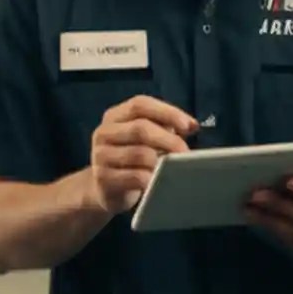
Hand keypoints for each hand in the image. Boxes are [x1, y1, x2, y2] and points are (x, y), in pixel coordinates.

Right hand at [87, 95, 197, 214]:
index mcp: (114, 116)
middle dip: (169, 140)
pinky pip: (135, 177)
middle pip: (140, 128)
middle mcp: (103, 132)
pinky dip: (153, 179)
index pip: (140, 104)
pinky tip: (159, 182)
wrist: (105, 189)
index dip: (167, 112)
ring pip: (139, 154)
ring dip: (162, 162)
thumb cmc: (132, 159)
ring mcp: (100, 155)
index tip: (188, 126)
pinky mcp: (103, 179)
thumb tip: (192, 125)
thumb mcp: (145, 138)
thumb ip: (165, 127)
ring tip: (173, 169)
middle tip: (185, 152)